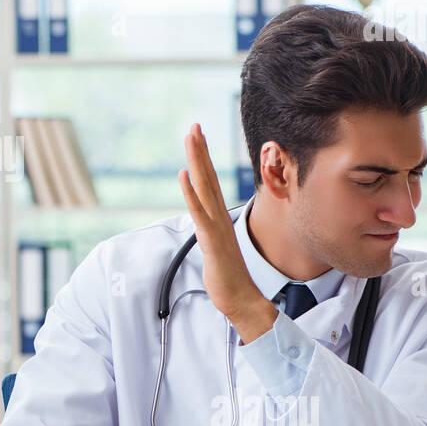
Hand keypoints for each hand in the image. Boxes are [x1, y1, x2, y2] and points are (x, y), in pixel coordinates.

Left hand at [178, 123, 269, 330]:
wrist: (242, 299)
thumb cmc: (228, 276)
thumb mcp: (216, 247)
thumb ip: (211, 231)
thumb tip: (206, 224)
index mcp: (219, 218)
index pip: (210, 182)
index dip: (203, 159)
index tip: (198, 137)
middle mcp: (219, 217)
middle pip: (208, 177)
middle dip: (201, 150)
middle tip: (195, 126)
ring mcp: (216, 227)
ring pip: (205, 187)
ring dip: (197, 161)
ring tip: (191, 138)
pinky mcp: (212, 240)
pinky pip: (200, 212)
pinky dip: (191, 193)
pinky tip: (184, 175)